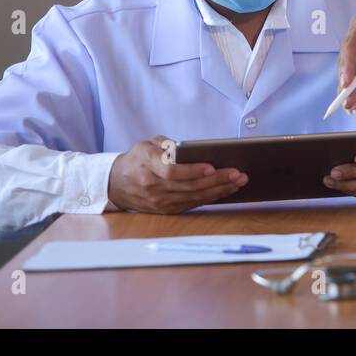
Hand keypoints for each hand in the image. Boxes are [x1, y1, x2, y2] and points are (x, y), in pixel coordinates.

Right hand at [107, 136, 246, 212]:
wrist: (117, 184)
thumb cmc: (137, 159)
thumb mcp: (146, 144)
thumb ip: (166, 145)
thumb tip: (191, 150)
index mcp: (147, 166)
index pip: (172, 171)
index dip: (193, 171)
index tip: (212, 166)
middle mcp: (153, 187)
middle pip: (189, 186)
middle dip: (216, 180)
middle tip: (237, 173)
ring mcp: (160, 201)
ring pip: (194, 197)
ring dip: (219, 190)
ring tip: (238, 181)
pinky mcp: (166, 210)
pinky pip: (192, 204)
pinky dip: (211, 197)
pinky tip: (226, 190)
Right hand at [336, 10, 355, 122]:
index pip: (353, 42)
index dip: (348, 63)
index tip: (348, 83)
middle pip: (346, 58)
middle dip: (346, 83)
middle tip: (348, 104)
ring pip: (346, 70)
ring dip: (348, 92)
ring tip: (355, 112)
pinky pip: (352, 75)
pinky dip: (353, 91)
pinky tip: (355, 107)